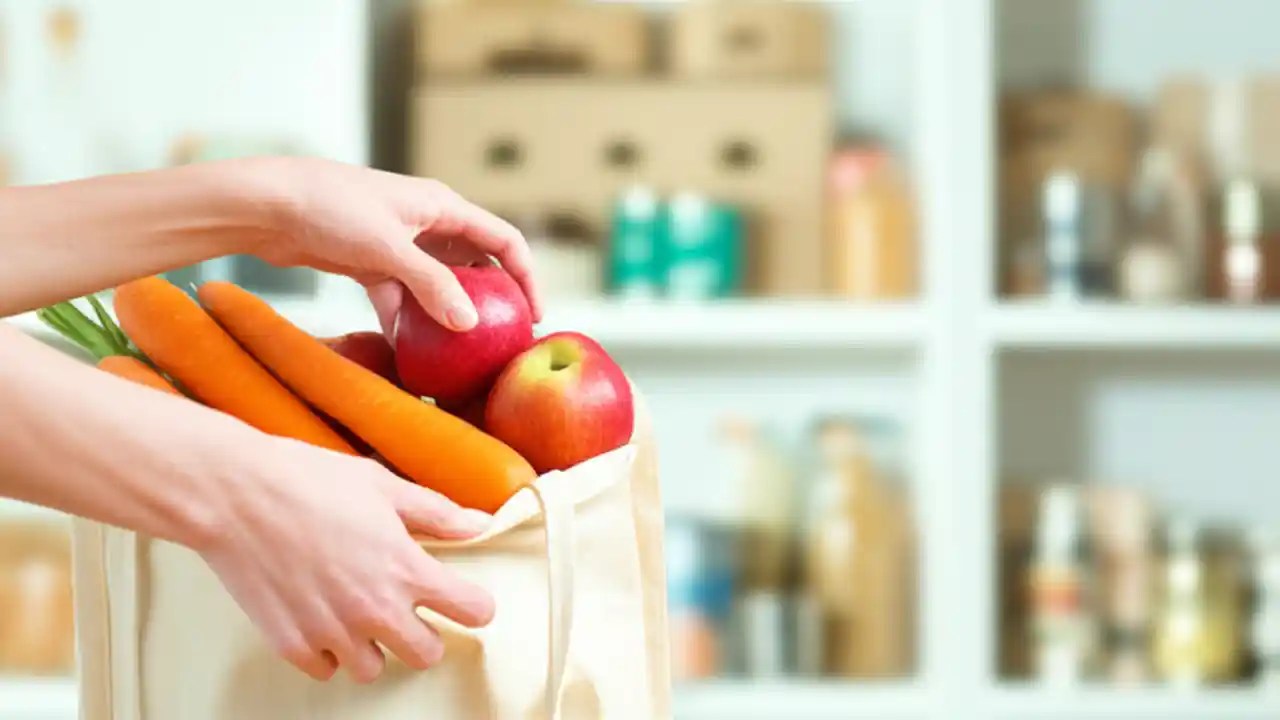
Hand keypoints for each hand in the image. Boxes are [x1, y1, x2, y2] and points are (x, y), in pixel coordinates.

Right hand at [199, 436, 494, 682]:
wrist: (234, 494)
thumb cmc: (306, 481)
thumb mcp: (383, 486)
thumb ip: (437, 513)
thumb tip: (480, 523)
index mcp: (406, 569)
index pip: (473, 611)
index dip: (472, 603)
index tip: (462, 597)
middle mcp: (374, 609)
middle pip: (427, 654)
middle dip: (423, 634)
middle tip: (407, 609)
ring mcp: (332, 632)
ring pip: (373, 669)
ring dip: (371, 645)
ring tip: (355, 611)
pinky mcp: (292, 644)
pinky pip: (325, 669)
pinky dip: (326, 650)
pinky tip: (320, 616)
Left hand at [240, 156, 541, 334]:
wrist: (265, 204)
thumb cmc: (329, 209)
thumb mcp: (388, 248)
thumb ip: (431, 285)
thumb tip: (468, 324)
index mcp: (442, 207)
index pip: (503, 240)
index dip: (526, 276)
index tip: (534, 316)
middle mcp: (427, 223)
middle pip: (474, 265)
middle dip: (490, 302)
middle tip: (501, 341)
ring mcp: (399, 244)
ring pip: (437, 285)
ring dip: (446, 317)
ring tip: (459, 355)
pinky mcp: (370, 264)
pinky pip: (402, 297)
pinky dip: (407, 322)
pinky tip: (408, 351)